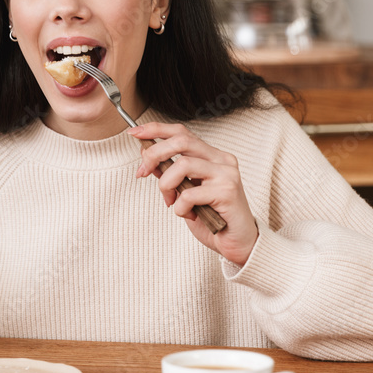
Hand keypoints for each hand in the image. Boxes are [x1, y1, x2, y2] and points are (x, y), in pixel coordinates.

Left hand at [129, 123, 257, 265]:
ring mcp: (227, 174)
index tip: (135, 133)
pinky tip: (189, 215)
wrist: (238, 242)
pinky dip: (180, 207)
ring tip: (171, 202)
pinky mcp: (227, 192)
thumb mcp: (186, 191)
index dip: (156, 130)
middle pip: (181, 141)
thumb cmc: (213, 217)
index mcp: (212, 156)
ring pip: (182, 164)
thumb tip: (147, 156)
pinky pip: (189, 194)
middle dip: (154, 154)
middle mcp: (222, 160)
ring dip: (166, 185)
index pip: (182, 132)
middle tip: (142, 172)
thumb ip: (170, 173)